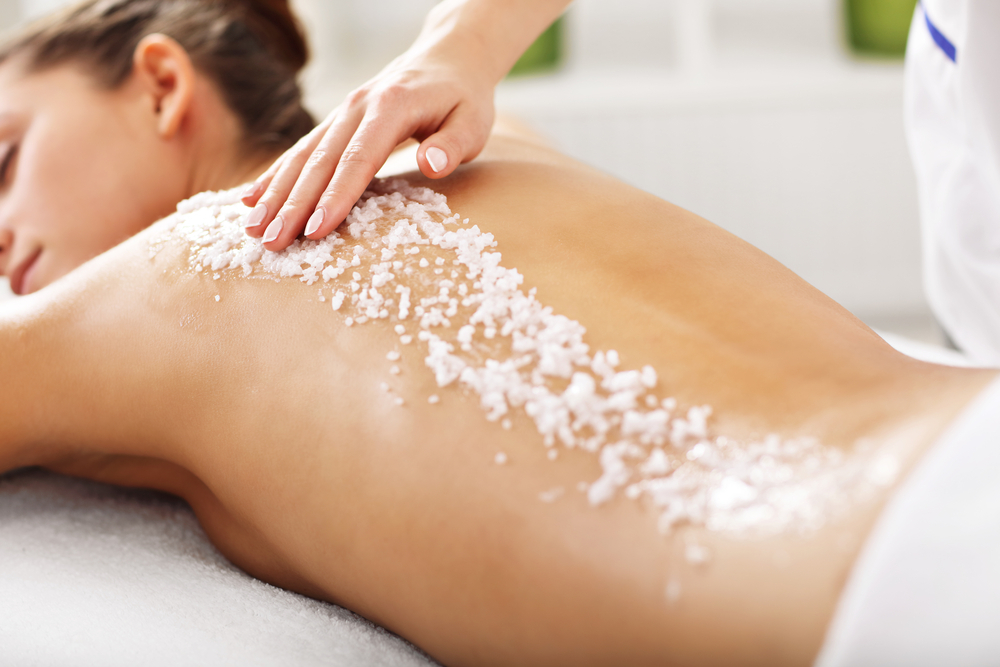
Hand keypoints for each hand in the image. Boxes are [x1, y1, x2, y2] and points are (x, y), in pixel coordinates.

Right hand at [240, 43, 495, 250]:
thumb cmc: (463, 99)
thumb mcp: (473, 121)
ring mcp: (342, 113)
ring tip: (252, 228)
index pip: (358, 159)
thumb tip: (431, 164)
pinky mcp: (336, 122)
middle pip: (320, 161)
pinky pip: (300, 150)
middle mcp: (357, 107)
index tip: (316, 231)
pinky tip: (251, 198)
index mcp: (390, 108)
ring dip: (275, 193)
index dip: (335, 197)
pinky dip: (275, 174)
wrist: (447, 58)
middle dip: (293, 204)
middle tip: (271, 242)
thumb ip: (453, 144)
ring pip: (302, 156)